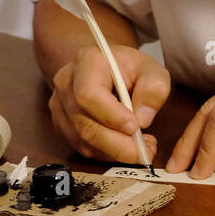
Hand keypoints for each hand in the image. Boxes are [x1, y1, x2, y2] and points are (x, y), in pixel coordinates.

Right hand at [48, 44, 170, 163]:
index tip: (136, 127)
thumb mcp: (151, 70)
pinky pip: (82, 146)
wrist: (107, 67)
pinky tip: (126, 146)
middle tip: (145, 151)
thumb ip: (153, 89)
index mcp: (87, 62)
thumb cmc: (129, 68)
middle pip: (84, 124)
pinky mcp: (62, 124)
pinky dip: (107, 153)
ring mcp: (61, 106)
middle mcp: (67, 84)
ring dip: (115, 151)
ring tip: (142, 148)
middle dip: (117, 144)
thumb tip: (143, 119)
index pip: (89, 94)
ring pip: (83, 140)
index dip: (111, 116)